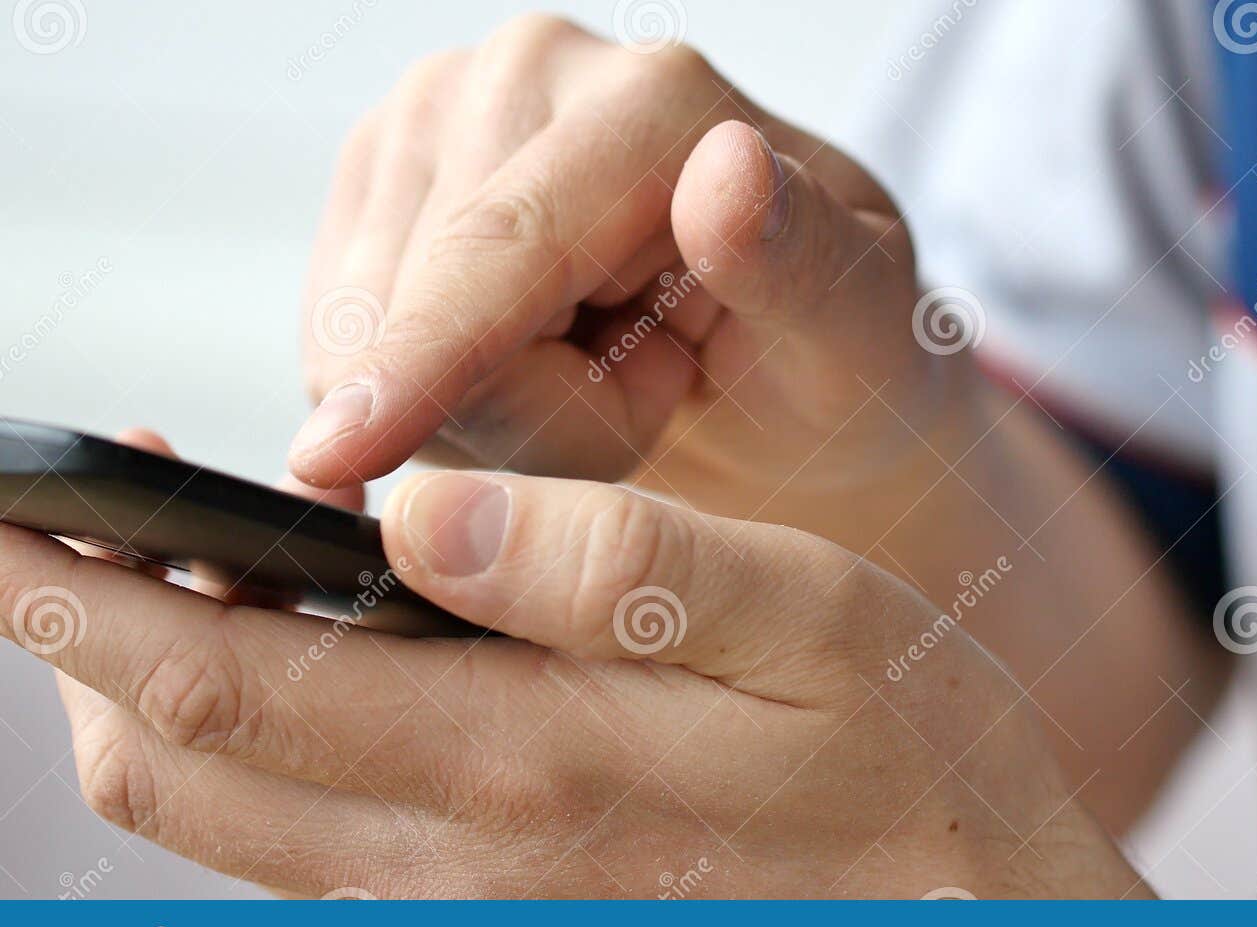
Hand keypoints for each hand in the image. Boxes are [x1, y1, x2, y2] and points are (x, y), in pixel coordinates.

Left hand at [0, 464, 1142, 897]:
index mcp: (525, 758)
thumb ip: (611, 565)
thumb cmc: (915, 766)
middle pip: (179, 771)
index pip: (225, 679)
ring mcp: (471, 912)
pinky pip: (310, 861)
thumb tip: (418, 511)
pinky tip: (303, 673)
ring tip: (169, 582)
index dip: (92, 587)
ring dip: (153, 700)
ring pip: (225, 826)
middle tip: (67, 529)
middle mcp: (463, 863)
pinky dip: (253, 759)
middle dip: (81, 644)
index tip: (27, 503)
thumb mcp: (807, 620)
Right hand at [292, 14, 978, 512]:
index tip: (339, 460)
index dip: (422, 364)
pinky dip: (429, 394)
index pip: (504, 249)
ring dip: (477, 411)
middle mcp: (530, 74)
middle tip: (650, 402)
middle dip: (522, 416)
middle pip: (415, 306)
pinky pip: (337, 341)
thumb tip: (728, 173)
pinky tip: (531, 366)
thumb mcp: (856, 341)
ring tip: (600, 379)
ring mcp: (441, 116)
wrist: (784, 365)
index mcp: (655, 100)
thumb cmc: (829, 365)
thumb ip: (801, 264)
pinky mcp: (383, 179)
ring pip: (357, 334)